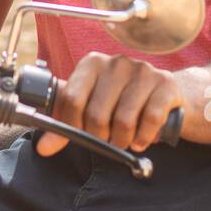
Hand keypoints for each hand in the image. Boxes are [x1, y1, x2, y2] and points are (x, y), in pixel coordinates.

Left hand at [35, 52, 184, 156]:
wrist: (166, 95)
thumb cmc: (122, 102)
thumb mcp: (91, 108)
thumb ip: (66, 125)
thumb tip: (43, 147)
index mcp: (92, 64)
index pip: (71, 100)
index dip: (72, 126)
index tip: (79, 137)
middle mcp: (116, 62)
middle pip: (96, 114)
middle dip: (100, 137)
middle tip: (107, 140)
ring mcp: (143, 70)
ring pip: (123, 120)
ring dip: (122, 141)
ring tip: (124, 140)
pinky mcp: (166, 83)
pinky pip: (150, 120)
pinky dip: (144, 138)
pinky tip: (141, 139)